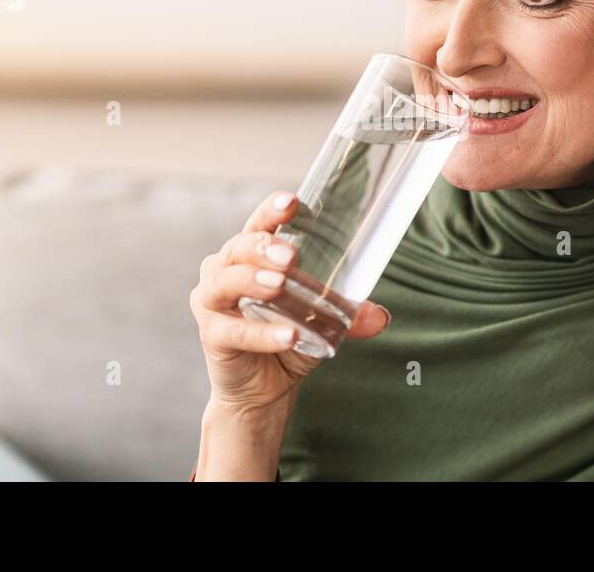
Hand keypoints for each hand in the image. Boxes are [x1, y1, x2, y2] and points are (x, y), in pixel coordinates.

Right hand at [189, 190, 392, 417]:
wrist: (263, 390)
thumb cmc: (287, 339)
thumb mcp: (322, 322)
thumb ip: (349, 316)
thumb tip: (381, 316)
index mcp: (250, 256)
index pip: (259, 224)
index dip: (272, 210)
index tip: (292, 202)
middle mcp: (224, 270)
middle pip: (240, 247)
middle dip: (264, 247)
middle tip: (290, 255)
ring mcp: (212, 302)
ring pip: (227, 281)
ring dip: (254, 280)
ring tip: (280, 285)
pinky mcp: (212, 335)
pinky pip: (235, 331)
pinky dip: (262, 333)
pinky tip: (286, 336)